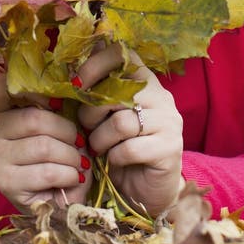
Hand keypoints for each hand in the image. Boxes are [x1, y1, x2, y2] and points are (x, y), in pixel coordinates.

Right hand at [0, 72, 92, 210]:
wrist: (50, 205)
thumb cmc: (55, 159)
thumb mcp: (54, 129)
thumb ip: (53, 110)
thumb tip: (69, 93)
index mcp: (0, 112)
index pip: (4, 87)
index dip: (33, 90)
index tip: (58, 102)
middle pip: (34, 119)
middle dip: (66, 131)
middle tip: (80, 143)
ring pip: (43, 146)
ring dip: (71, 156)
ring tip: (79, 164)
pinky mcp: (6, 184)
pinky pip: (47, 172)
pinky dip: (69, 174)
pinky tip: (74, 178)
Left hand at [76, 44, 182, 216]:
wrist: (145, 188)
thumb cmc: (119, 145)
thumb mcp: (105, 114)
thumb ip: (97, 91)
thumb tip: (72, 62)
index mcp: (145, 81)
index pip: (123, 54)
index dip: (95, 64)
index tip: (76, 84)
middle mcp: (161, 96)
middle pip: (116, 91)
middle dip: (91, 111)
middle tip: (87, 127)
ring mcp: (169, 122)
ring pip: (121, 122)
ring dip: (100, 138)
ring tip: (98, 147)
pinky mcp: (170, 148)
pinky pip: (131, 148)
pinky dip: (115, 156)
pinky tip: (114, 160)